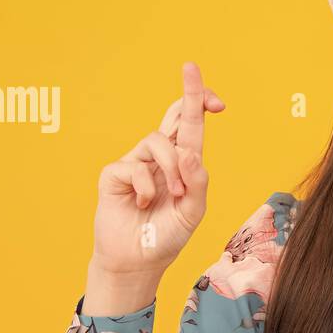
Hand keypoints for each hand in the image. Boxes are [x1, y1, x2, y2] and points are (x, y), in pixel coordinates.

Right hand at [90, 61, 224, 278]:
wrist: (137, 262)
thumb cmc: (166, 236)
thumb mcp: (192, 212)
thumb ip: (197, 183)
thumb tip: (190, 153)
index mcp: (182, 164)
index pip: (192, 127)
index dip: (201, 105)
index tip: (218, 100)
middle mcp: (160, 158)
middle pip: (174, 117)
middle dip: (188, 94)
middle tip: (192, 71)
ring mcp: (136, 163)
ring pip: (158, 142)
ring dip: (172, 168)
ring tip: (173, 196)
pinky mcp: (115, 175)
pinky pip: (135, 166)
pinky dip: (146, 186)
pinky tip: (143, 204)